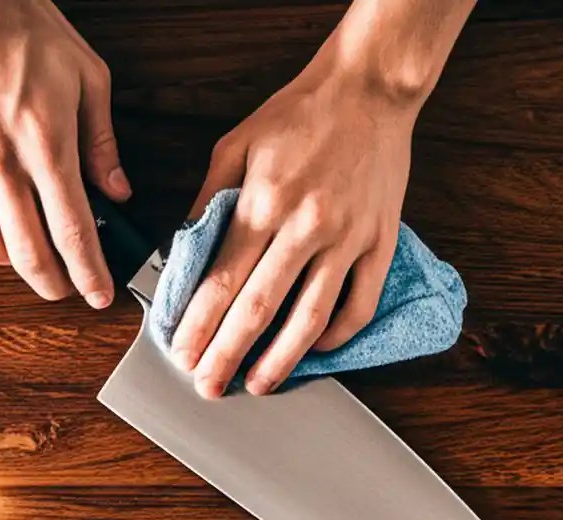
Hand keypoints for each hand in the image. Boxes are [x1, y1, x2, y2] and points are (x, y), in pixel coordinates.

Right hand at [0, 0, 130, 307]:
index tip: (98, 295)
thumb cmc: (25, 28)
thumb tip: (117, 190)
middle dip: (51, 283)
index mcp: (46, 145)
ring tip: (25, 253)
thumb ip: (102, 142)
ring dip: (8, 261)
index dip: (88, 274)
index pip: (72, 233)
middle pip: (26, 253)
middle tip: (64, 286)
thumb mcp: (88, 78)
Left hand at [172, 77, 411, 397]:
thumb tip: (183, 251)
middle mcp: (306, 225)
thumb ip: (208, 200)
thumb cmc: (299, 115)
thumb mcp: (235, 144)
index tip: (182, 352)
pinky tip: (314, 349)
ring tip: (257, 385)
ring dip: (281, 358)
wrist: (369, 89)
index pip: (222, 279)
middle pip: (260, 307)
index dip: (199, 323)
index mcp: (264, 201)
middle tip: (208, 386)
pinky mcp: (380, 242)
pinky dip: (337, 334)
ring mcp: (348, 238)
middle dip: (228, 353)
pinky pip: (360, 302)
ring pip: (311, 315)